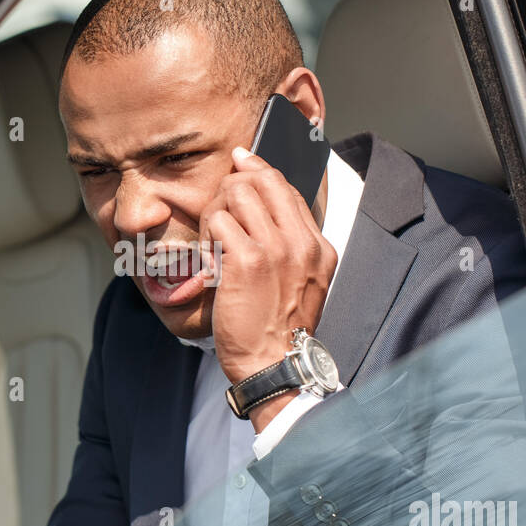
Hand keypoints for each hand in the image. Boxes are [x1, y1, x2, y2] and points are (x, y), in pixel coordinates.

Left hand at [200, 147, 336, 427]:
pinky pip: (218, 221)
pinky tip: (210, 260)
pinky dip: (206, 236)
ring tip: (214, 243)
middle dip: (232, 187)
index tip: (240, 160)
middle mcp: (301, 242)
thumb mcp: (301, 285)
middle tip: (218, 215)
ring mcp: (276, 249)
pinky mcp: (247, 261)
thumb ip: (290, 250)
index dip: (258, 169)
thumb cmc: (279, 331)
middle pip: (261, 180)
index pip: (286, 188)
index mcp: (319, 246)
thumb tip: (263, 216)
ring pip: (237, 193)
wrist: (276, 365)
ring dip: (216, 212)